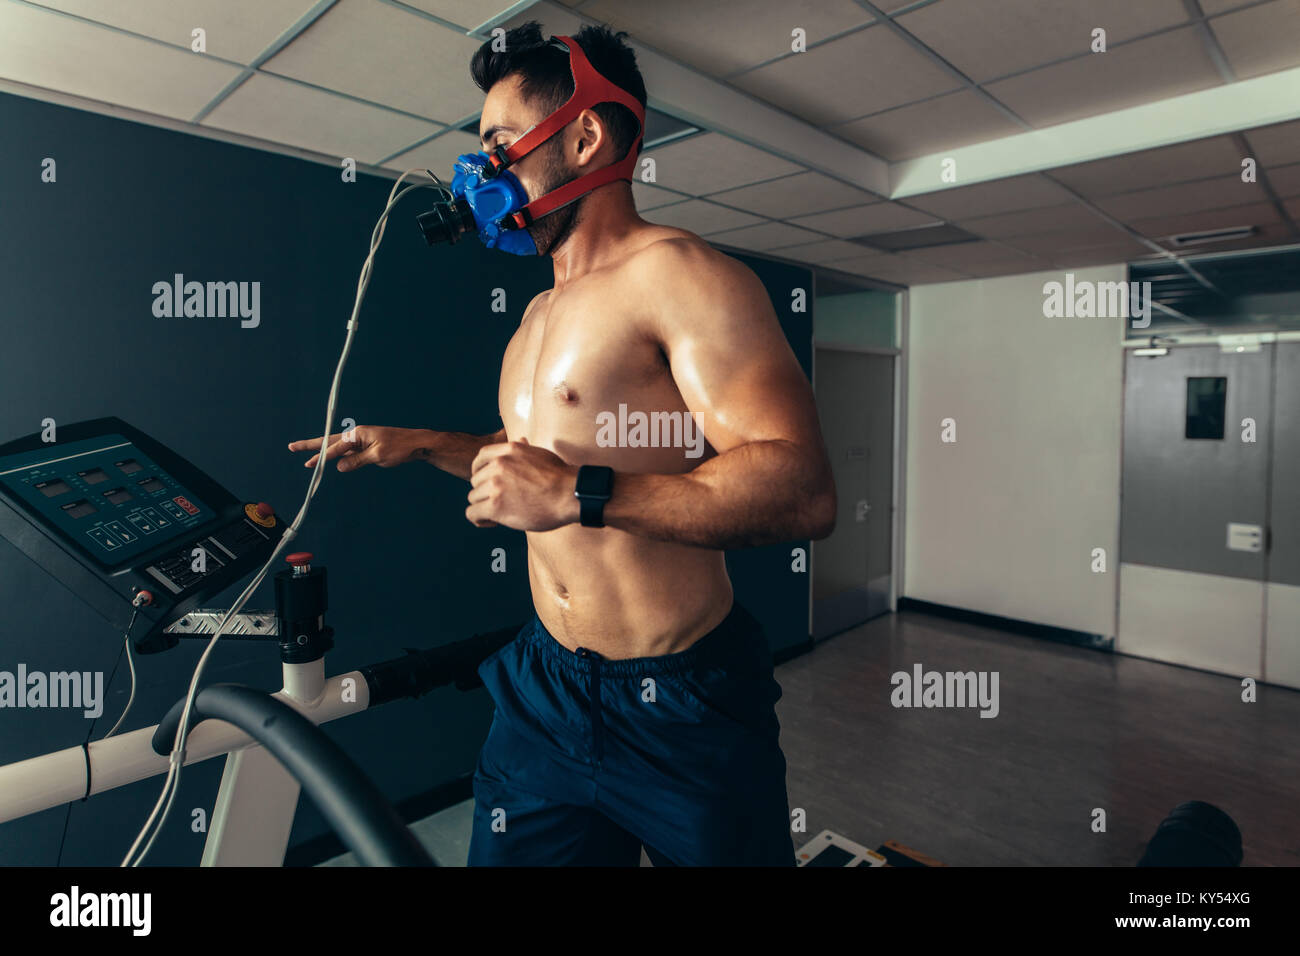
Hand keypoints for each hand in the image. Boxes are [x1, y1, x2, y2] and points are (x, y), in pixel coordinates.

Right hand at [287, 425, 431, 471]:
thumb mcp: (378, 456)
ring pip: (337, 446)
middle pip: (329, 441)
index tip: (309, 464)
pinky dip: (337, 456)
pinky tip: (330, 460)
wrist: (417, 444)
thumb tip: (339, 466)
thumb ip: (357, 461)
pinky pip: (348, 452)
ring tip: (305, 455)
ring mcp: (362, 440)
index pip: (336, 447)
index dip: (322, 457)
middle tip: (291, 447)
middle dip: (311, 446)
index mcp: (358, 433)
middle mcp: (357, 434)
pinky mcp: (367, 447)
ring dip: (322, 451)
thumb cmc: (400, 448)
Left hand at [466, 438, 579, 530]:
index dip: (479, 471)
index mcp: (509, 450)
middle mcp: (499, 465)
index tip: (485, 481)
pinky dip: (478, 519)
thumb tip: (521, 440)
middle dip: (484, 491)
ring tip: (496, 514)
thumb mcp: (540, 454)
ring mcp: (495, 485)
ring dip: (483, 506)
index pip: (480, 457)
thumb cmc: (560, 478)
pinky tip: (490, 522)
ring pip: (473, 497)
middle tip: (498, 502)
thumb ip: (524, 449)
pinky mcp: (495, 506)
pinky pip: (473, 513)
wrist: (569, 495)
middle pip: (476, 480)